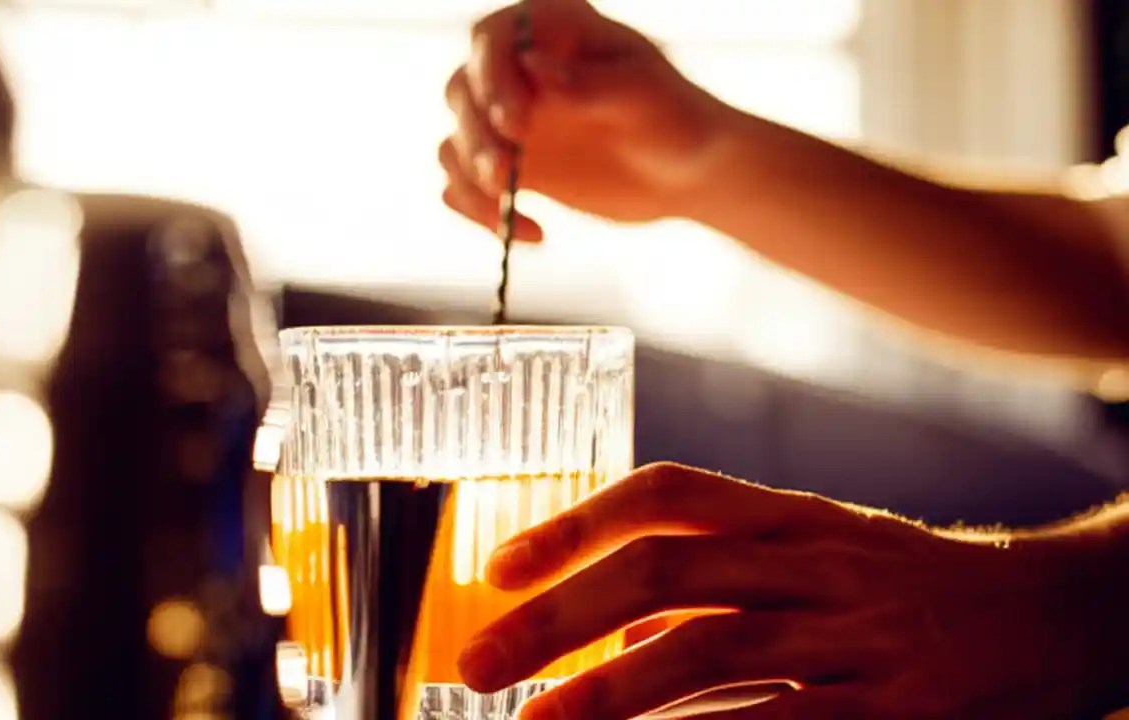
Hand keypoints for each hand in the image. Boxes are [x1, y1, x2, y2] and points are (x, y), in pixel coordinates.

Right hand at [440, 0, 737, 239]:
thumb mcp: (643, 97)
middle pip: (462, 90)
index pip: (492, 37)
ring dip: (470, 176)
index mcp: (553, 29)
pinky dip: (480, 212)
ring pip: (456, 141)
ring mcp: (508, 118)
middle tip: (504, 173)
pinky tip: (533, 230)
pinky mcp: (506, 165)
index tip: (516, 122)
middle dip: (475, 135)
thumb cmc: (677, 120)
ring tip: (511, 205)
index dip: (491, 76)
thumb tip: (533, 68)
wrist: (687, 173)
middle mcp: (519, 69)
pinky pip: (463, 186)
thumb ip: (588, 84)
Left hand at [456, 462, 1119, 718]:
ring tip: (535, 719)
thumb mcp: (820, 557)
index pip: (664, 493)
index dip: (574, 523)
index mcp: (790, 515)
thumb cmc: (912, 587)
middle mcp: (812, 560)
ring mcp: (852, 633)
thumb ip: (722, 591)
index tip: (501, 564)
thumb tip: (612, 644)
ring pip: (710, 644)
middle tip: (477, 657)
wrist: (1057, 614)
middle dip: (558, 612)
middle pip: (664, 567)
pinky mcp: (894, 708)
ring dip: (608, 687)